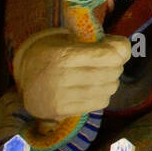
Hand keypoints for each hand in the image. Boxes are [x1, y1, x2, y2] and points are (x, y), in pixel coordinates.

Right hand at [14, 31, 130, 118]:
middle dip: (115, 67)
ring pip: (108, 89)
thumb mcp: (73, 39)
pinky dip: (102, 95)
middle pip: (112, 73)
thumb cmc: (56, 54)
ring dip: (110, 82)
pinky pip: (100, 102)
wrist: (26, 79)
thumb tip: (125, 50)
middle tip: (107, 64)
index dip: (120, 52)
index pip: (110, 55)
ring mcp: (60, 96)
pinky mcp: (62, 110)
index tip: (116, 51)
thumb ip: (101, 42)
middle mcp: (60, 76)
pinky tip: (93, 89)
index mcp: (63, 54)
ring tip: (100, 77)